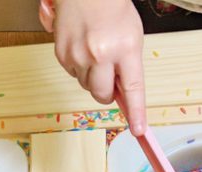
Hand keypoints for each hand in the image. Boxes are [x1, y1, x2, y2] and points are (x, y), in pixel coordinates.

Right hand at [49, 0, 146, 134]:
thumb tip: (124, 97)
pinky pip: (73, 74)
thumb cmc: (111, 8)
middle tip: (110, 75)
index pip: (133, 88)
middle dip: (107, 92)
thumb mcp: (132, 36)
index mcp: (125, 47)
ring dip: (92, 77)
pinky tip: (82, 48)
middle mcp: (100, 53)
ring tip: (95, 51)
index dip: (136, 112)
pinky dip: (79, 66)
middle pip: (103, 95)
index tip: (139, 129)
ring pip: (86, 86)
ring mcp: (78, 54)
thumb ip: (129, 67)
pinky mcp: (62, 53)